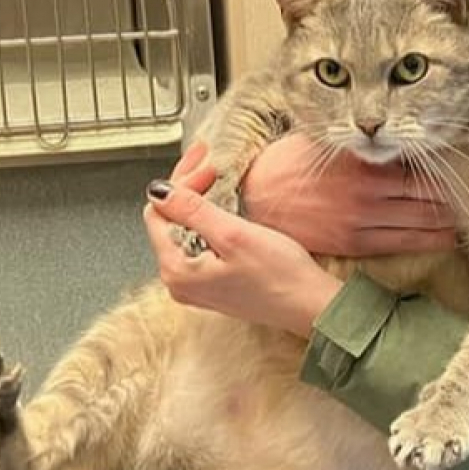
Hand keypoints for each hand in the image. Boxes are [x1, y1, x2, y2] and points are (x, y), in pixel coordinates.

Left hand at [142, 142, 340, 337]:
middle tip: (210, 162)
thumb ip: (193, 211)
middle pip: (169, 222)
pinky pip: (198, 245)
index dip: (180, 184)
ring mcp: (195, 285)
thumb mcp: (234, 235)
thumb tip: (158, 191)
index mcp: (176, 270)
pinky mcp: (213, 284)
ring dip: (198, 203)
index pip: (158, 213)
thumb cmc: (280, 277)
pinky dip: (208, 223)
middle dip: (187, 189)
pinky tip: (221, 208)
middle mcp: (179, 281)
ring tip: (213, 178)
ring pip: (184, 231)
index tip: (208, 166)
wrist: (310, 307)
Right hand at [240, 133, 458, 256]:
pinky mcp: (356, 241)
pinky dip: (430, 240)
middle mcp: (369, 191)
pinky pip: (404, 242)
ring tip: (462, 219)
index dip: (444, 169)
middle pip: (427, 194)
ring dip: (446, 221)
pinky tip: (445, 239)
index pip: (419, 165)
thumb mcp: (325, 140)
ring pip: (421, 221)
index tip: (462, 168)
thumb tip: (389, 135)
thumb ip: (361, 143)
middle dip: (452, 197)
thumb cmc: (287, 164)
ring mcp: (364, 219)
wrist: (254, 198)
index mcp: (364, 161)